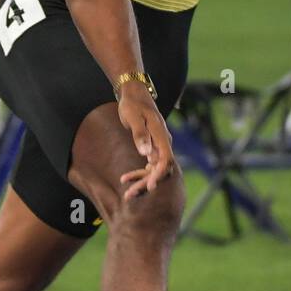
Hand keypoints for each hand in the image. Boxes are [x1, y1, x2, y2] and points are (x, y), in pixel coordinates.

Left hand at [116, 84, 176, 200]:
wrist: (134, 95)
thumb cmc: (132, 105)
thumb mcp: (133, 117)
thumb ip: (140, 134)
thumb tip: (146, 154)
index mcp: (161, 135)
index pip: (166, 159)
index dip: (159, 174)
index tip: (150, 187)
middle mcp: (162, 143)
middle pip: (160, 168)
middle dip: (147, 183)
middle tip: (130, 195)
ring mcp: (158, 146)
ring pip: (154, 169)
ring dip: (141, 181)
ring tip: (127, 195)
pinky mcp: (151, 147)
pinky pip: (148, 165)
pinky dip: (138, 173)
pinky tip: (125, 179)